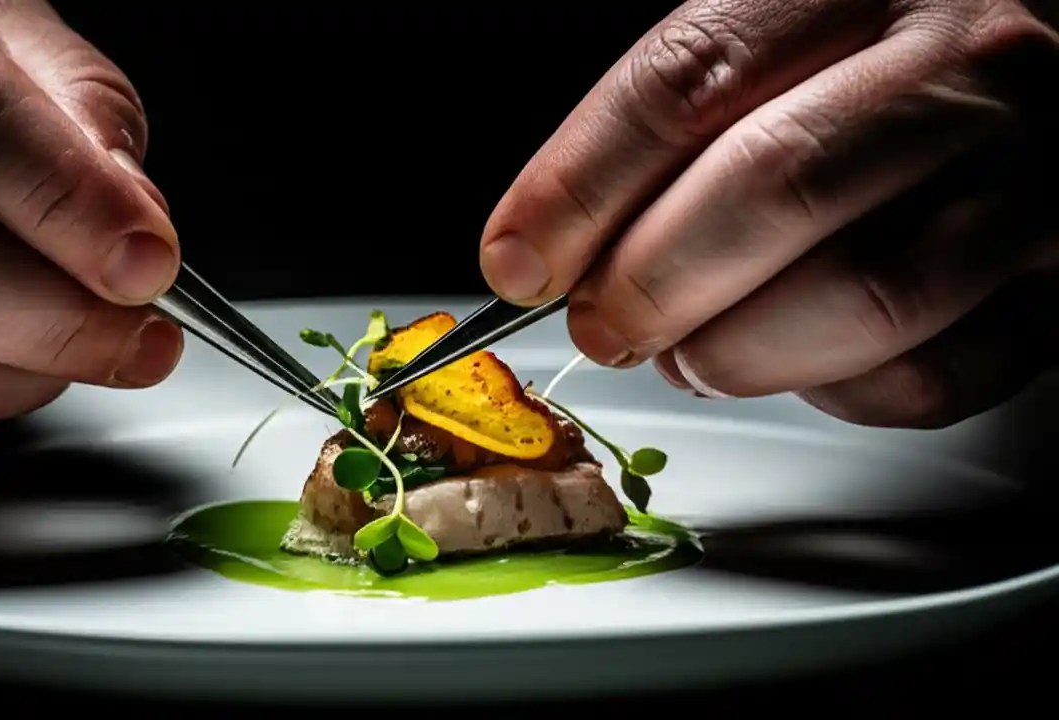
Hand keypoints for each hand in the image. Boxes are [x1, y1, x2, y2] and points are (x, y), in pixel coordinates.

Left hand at [479, 0, 1058, 427]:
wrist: (1030, 94)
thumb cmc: (871, 78)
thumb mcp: (772, 50)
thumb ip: (666, 130)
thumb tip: (541, 255)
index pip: (689, 79)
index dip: (579, 186)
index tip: (518, 264)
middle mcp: (963, 66)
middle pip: (773, 185)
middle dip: (652, 283)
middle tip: (603, 326)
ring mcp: (1028, 178)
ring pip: (860, 293)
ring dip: (737, 351)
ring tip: (693, 352)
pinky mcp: (1055, 287)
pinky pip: (933, 373)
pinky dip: (835, 391)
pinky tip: (802, 360)